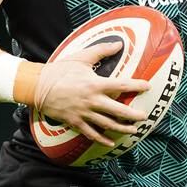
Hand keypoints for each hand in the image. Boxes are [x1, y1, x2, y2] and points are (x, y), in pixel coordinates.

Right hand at [34, 41, 150, 147]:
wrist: (38, 87)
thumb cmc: (60, 70)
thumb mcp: (81, 57)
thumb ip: (101, 50)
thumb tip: (118, 44)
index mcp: (95, 84)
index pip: (121, 85)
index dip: (136, 86)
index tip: (148, 86)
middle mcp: (92, 101)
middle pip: (118, 111)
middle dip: (133, 115)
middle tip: (144, 117)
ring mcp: (84, 113)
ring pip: (107, 124)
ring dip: (122, 128)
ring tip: (134, 130)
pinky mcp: (75, 122)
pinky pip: (92, 134)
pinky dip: (102, 139)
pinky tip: (111, 143)